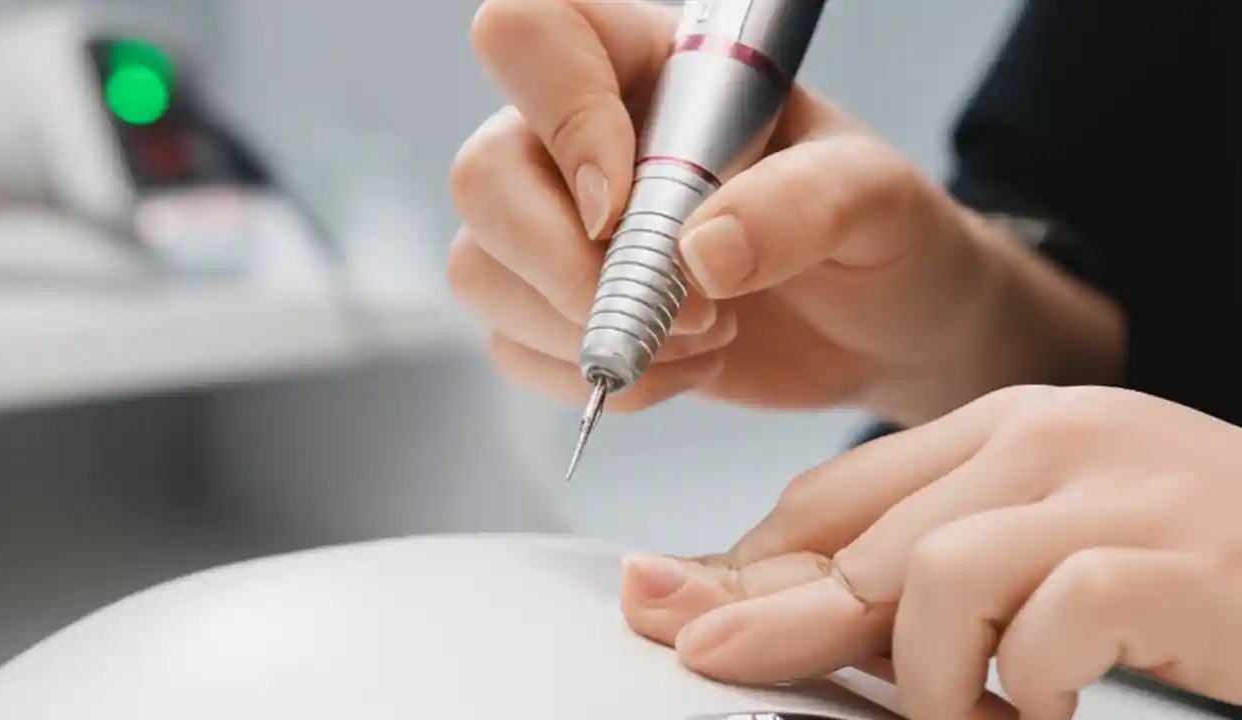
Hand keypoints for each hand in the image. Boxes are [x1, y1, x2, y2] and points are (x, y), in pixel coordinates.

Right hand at [450, 0, 1123, 423]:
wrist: (885, 325)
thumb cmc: (882, 234)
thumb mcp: (874, 199)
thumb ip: (801, 205)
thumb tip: (698, 252)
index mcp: (652, 68)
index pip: (532, 34)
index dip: (561, 117)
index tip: (629, 204)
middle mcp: (584, 139)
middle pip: (480, 175)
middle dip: (570, 268)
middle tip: (688, 311)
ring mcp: (563, 229)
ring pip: (480, 269)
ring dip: (588, 329)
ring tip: (708, 339)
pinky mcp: (563, 311)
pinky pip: (512, 347)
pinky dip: (595, 379)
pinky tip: (683, 369)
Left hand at [621, 386, 1241, 718]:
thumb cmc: (1191, 564)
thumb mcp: (1045, 540)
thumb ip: (932, 561)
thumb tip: (790, 615)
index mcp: (1008, 428)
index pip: (833, 496)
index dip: (743, 564)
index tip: (669, 608)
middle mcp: (1050, 440)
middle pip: (855, 540)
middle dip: (773, 622)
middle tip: (717, 664)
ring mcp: (1116, 492)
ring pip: (931, 576)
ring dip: (928, 678)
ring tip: (980, 718)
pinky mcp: (1179, 559)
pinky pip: (1046, 621)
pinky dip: (1028, 687)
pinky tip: (1053, 707)